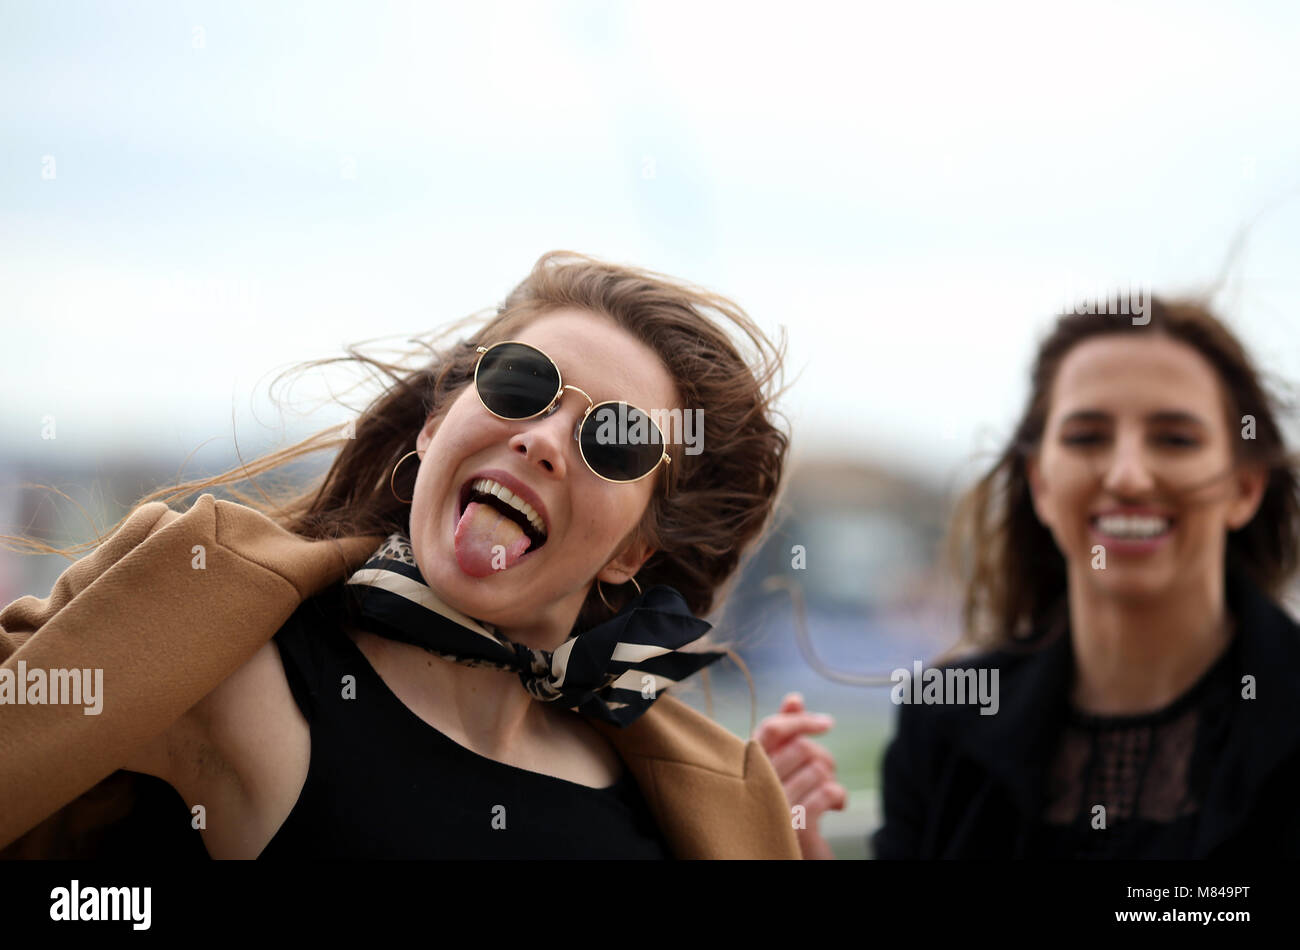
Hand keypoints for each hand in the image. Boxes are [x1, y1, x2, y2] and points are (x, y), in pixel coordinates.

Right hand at [753, 692, 846, 858]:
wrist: (780, 856)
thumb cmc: (780, 809)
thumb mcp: (777, 770)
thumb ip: (783, 735)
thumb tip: (794, 699)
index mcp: (743, 767)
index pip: (772, 729)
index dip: (801, 720)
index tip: (827, 724)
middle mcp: (752, 784)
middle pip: (801, 747)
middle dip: (822, 757)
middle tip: (824, 775)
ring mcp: (772, 806)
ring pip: (818, 769)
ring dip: (829, 780)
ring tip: (824, 795)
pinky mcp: (794, 827)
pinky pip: (828, 792)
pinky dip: (839, 797)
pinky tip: (835, 807)